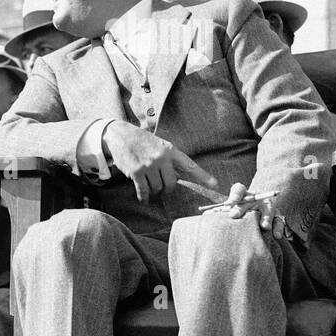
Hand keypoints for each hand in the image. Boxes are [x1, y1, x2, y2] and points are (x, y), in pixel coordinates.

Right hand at [103, 122, 217, 202]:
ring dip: (154, 191)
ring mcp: (149, 165)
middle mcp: (162, 158)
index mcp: (171, 151)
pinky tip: (143, 200)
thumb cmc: (142, 141)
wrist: (120, 135)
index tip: (215, 184)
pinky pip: (143, 190)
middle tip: (163, 190)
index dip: (203, 176)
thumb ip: (170, 159)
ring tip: (150, 189)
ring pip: (157, 187)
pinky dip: (144, 197)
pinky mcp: (136, 172)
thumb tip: (179, 177)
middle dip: (168, 189)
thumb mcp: (160, 145)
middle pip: (172, 183)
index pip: (190, 166)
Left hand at [205, 182, 287, 238]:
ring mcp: (268, 207)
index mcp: (244, 193)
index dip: (234, 195)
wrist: (256, 207)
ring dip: (266, 218)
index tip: (228, 203)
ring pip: (268, 211)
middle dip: (242, 208)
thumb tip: (205, 216)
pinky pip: (279, 222)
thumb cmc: (238, 208)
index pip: (238, 189)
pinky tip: (276, 236)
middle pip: (251, 201)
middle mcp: (257, 198)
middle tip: (234, 215)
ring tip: (264, 227)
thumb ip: (219, 209)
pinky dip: (278, 228)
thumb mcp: (229, 207)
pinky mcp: (276, 216)